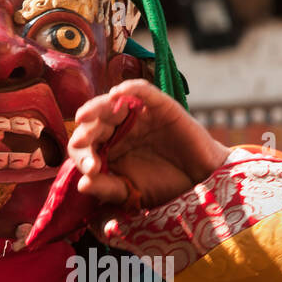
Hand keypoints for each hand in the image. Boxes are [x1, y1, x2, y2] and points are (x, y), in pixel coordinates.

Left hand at [69, 79, 229, 209]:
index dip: (82, 154)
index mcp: (108, 147)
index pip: (86, 145)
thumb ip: (108, 188)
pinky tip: (116, 94)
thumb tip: (81, 185)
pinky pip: (142, 91)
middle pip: (94, 122)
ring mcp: (138, 115)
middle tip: (82, 144)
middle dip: (86, 133)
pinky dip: (129, 89)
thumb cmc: (165, 185)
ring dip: (96, 108)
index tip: (90, 169)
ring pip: (111, 103)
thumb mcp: (131, 192)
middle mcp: (119, 128)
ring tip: (85, 117)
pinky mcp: (159, 105)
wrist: (200, 181)